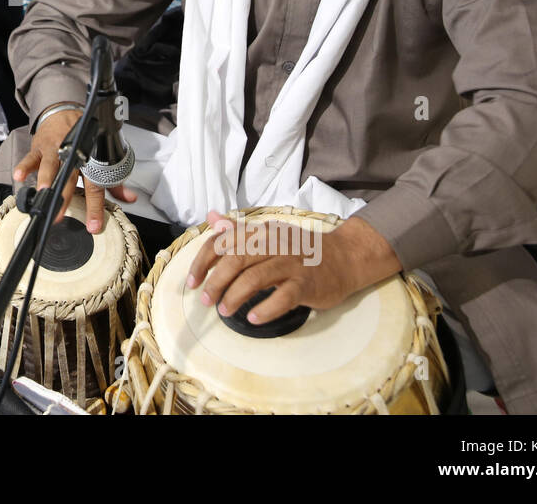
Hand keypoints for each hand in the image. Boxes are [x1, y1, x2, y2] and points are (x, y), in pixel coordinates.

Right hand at [12, 106, 138, 234]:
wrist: (65, 113)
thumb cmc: (84, 139)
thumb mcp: (101, 158)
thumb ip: (114, 182)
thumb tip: (130, 199)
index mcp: (90, 160)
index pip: (95, 187)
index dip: (95, 207)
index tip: (93, 226)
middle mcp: (72, 156)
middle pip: (70, 179)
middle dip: (65, 197)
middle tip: (60, 215)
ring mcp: (54, 150)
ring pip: (50, 166)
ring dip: (45, 179)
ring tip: (42, 193)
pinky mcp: (39, 147)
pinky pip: (30, 158)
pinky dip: (23, 167)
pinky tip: (19, 176)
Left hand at [185, 210, 402, 325]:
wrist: (344, 258)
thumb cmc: (300, 250)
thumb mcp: (268, 235)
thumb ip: (239, 230)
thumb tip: (212, 218)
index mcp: (261, 231)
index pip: (223, 242)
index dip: (203, 262)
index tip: (192, 283)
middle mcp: (274, 243)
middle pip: (236, 260)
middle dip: (216, 281)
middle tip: (206, 301)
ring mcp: (292, 263)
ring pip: (256, 277)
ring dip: (235, 296)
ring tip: (224, 311)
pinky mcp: (307, 283)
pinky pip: (284, 296)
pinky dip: (266, 308)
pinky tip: (253, 318)